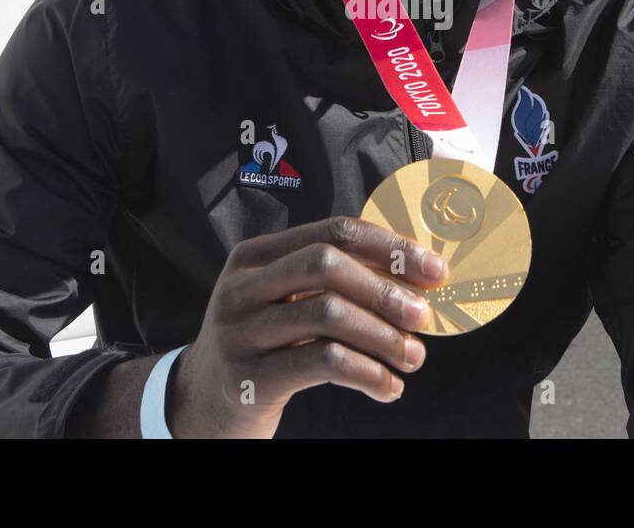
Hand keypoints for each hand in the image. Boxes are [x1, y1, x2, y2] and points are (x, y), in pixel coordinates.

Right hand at [168, 216, 445, 437]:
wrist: (200, 401)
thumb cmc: (262, 343)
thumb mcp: (281, 301)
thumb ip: (330, 282)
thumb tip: (414, 279)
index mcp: (255, 255)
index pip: (331, 232)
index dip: (387, 246)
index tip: (433, 269)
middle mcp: (241, 287)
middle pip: (326, 266)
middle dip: (385, 290)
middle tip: (423, 317)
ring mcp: (240, 332)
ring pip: (327, 315)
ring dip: (383, 337)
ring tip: (414, 357)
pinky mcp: (249, 378)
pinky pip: (322, 364)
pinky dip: (367, 374)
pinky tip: (388, 387)